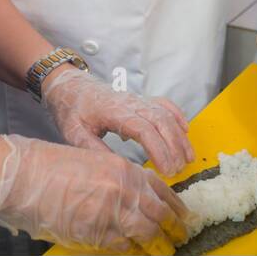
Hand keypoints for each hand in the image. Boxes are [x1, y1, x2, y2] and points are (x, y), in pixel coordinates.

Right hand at [0, 134, 190, 253]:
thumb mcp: (94, 162)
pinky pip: (123, 246)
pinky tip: (135, 250)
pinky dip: (130, 249)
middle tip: (181, 236)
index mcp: (123, 168)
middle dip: (173, 227)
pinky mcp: (96, 233)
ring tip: (164, 249)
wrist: (23, 176)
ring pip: (146, 233)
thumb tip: (138, 199)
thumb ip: (118, 179)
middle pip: (159, 213)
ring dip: (157, 243)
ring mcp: (111, 213)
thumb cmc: (51, 167)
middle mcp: (123, 189)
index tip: (183, 214)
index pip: (160, 188)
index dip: (175, 204)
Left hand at [41, 67, 194, 175]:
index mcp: (114, 111)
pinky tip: (185, 129)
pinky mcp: (139, 99)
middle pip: (160, 122)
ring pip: (165, 114)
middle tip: (178, 170)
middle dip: (174, 147)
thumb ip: (93, 150)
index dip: (159, 150)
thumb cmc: (71, 109)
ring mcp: (136, 99)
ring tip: (187, 157)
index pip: (144, 130)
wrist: (69, 85)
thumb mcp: (74, 132)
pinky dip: (176, 115)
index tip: (166, 170)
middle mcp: (129, 103)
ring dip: (179, 136)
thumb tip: (116, 168)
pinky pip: (163, 104)